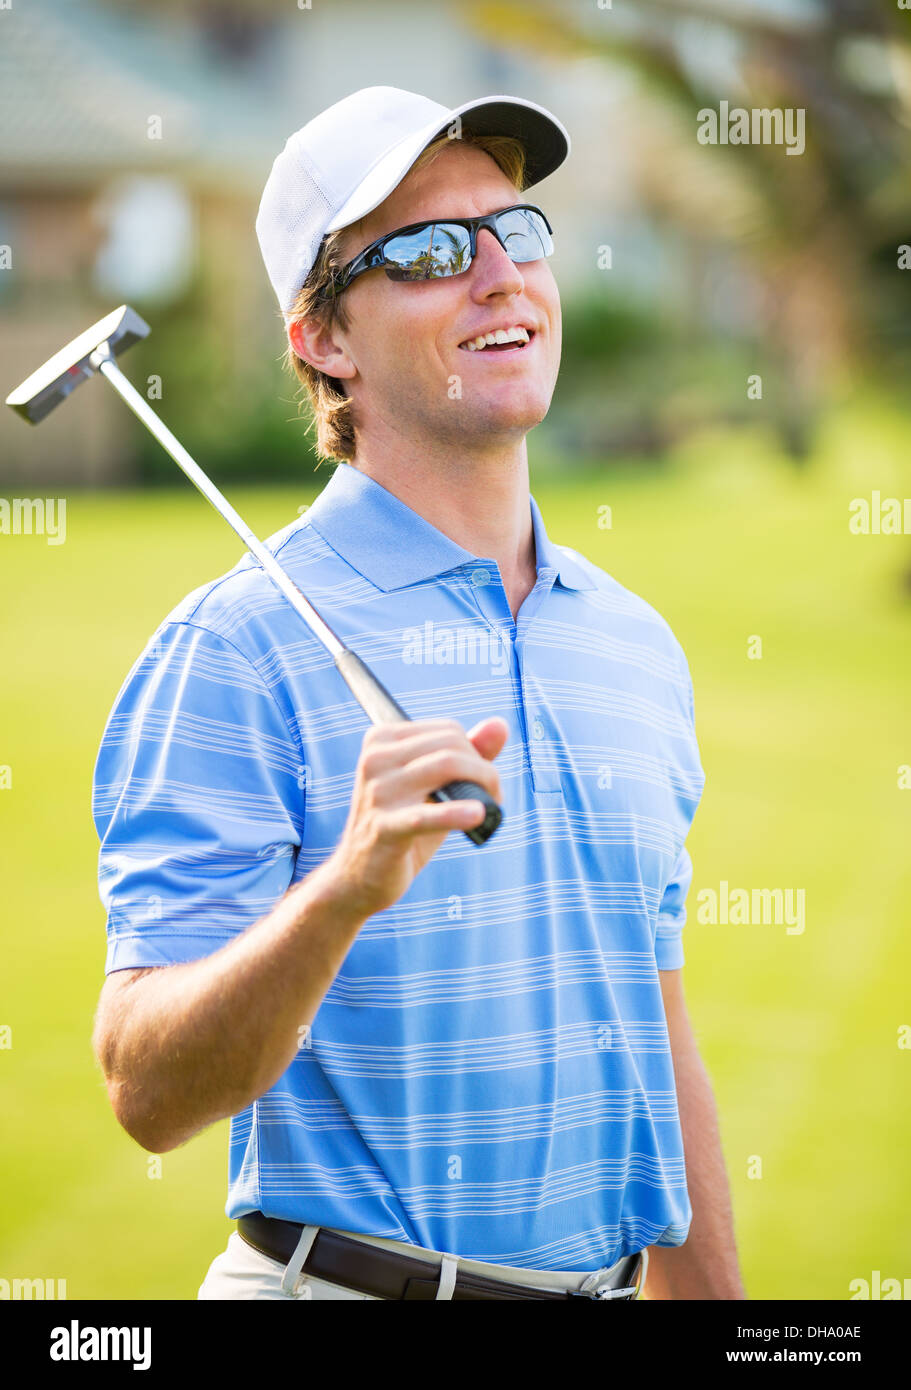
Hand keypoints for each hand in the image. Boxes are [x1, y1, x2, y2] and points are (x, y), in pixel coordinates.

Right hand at [326, 716, 507, 919]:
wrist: (359, 877)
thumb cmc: (403, 825)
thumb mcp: (434, 787)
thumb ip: (467, 754)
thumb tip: (500, 724)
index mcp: (381, 739)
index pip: (448, 731)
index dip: (477, 755)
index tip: (484, 784)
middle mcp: (375, 759)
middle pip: (451, 747)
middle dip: (484, 772)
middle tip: (494, 799)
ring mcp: (377, 792)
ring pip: (446, 768)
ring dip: (482, 790)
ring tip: (488, 811)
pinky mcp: (383, 827)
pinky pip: (427, 814)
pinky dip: (456, 814)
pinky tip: (477, 816)